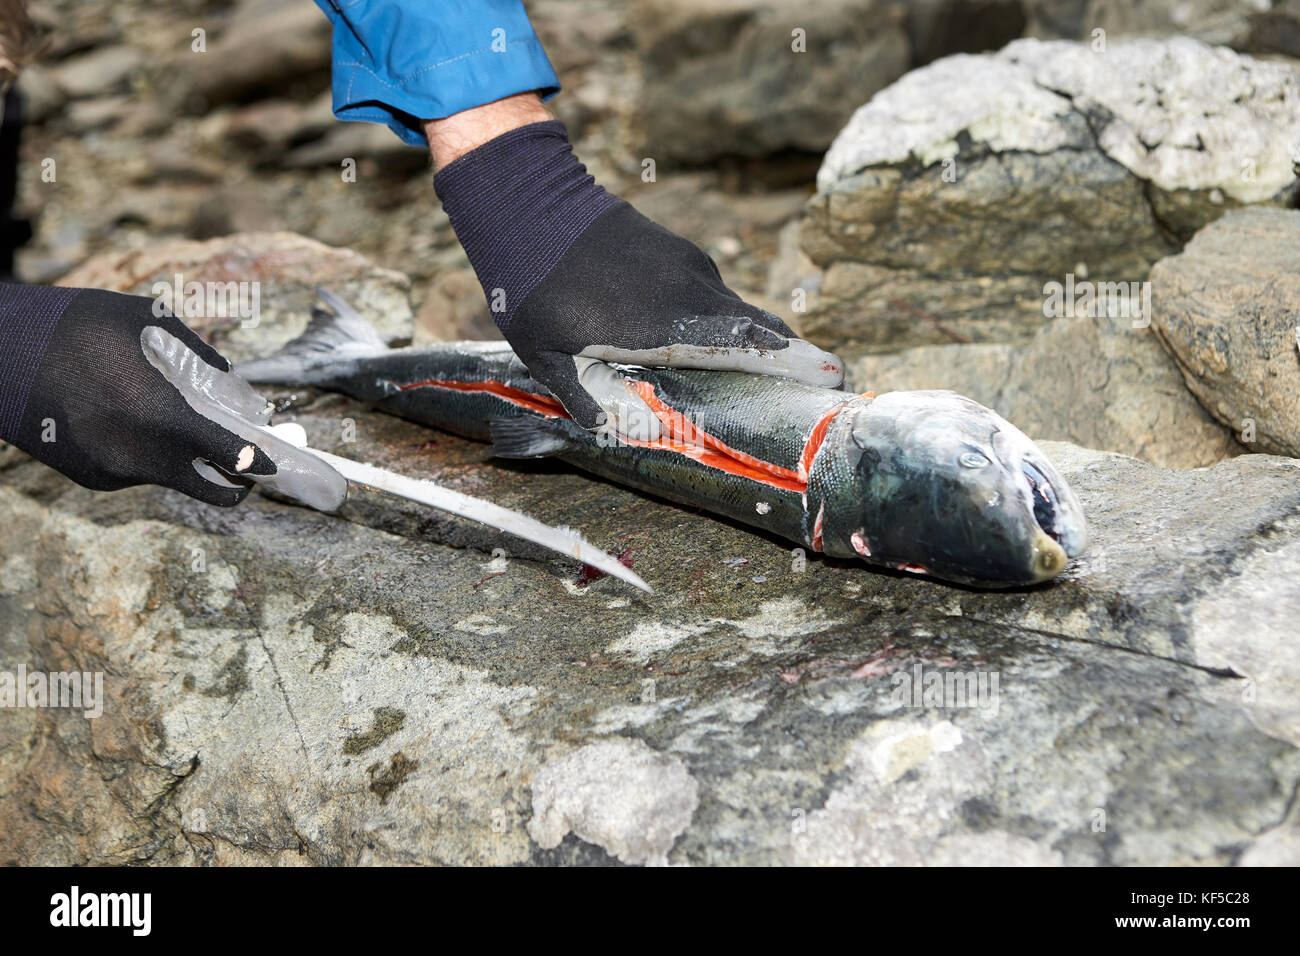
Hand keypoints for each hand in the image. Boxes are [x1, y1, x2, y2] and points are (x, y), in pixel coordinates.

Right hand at [9, 288, 345, 509]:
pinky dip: (146, 453)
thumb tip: (236, 391)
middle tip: (246, 464)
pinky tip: (124, 418)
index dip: (261, 465)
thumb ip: (204, 363)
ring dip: (185, 458)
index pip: (232, 458)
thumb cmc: (80, 327)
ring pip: (172, 476)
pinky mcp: (91, 479)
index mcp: (163, 417)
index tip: (276, 464)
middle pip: (212, 490)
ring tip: (165, 416)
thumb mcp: (153, 327)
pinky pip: (137, 471)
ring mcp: (113, 472)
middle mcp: (140, 455)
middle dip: (237, 482)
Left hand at [498, 203, 843, 437]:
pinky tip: (712, 338)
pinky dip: (725, 319)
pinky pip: (715, 293)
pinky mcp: (681, 252)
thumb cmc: (532, 289)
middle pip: (761, 330)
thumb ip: (582, 396)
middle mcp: (691, 294)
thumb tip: (610, 431)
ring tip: (769, 372)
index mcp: (667, 326)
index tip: (834, 375)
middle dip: (794, 356)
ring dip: (755, 341)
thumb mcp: (545, 356)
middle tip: (824, 380)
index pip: (748, 349)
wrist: (526, 203)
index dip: (794, 364)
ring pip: (737, 311)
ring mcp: (689, 268)